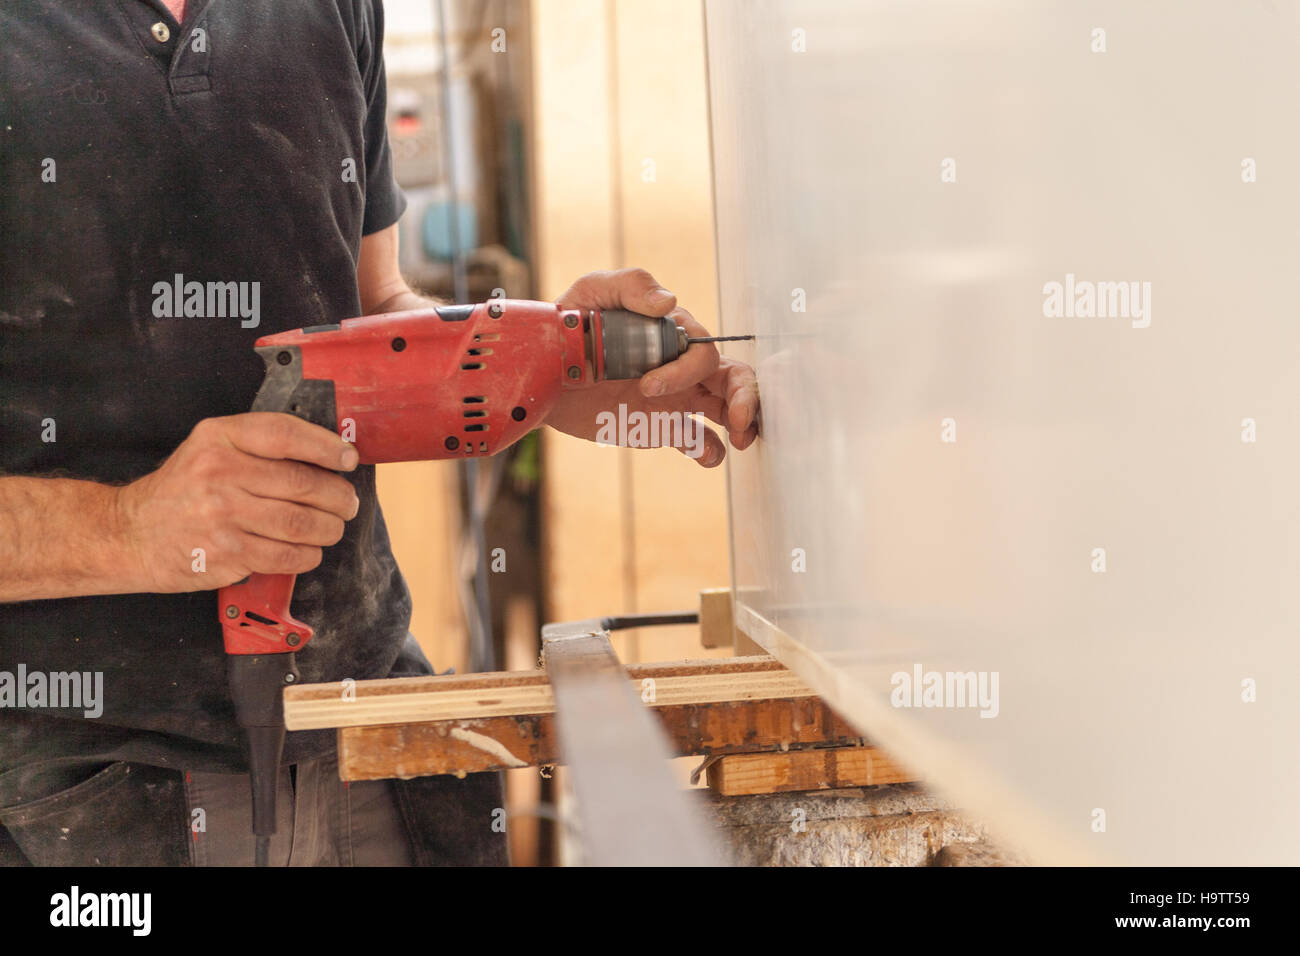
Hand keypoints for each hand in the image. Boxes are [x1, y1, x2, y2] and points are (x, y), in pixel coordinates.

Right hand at [115, 413, 360, 592]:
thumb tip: (328, 456)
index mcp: (219, 438)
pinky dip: (307, 555)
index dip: (327, 447)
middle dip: (339, 497)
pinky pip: (286, 556)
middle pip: (303, 483)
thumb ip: (260, 446)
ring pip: (301, 523)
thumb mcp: (211, 448)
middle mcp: (219, 473)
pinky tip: (307, 550)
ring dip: (329, 528)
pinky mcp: (226, 553)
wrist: (130, 533)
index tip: (348, 459)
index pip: (286, 435)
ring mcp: (222, 516)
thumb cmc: (184, 489)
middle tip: (347, 503)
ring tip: (332, 527)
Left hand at [545, 268, 759, 466]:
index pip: (704, 351)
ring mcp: (674, 398)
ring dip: (743, 422)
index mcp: (672, 336)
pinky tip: (705, 457)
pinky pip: (698, 441)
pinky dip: (711, 450)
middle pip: (732, 378)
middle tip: (740, 421)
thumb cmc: (571, 323)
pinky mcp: (660, 427)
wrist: (542, 371)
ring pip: (726, 408)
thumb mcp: (595, 291)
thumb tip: (668, 303)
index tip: (647, 385)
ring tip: (741, 438)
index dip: (686, 370)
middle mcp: (680, 366)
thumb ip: (632, 285)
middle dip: (746, 396)